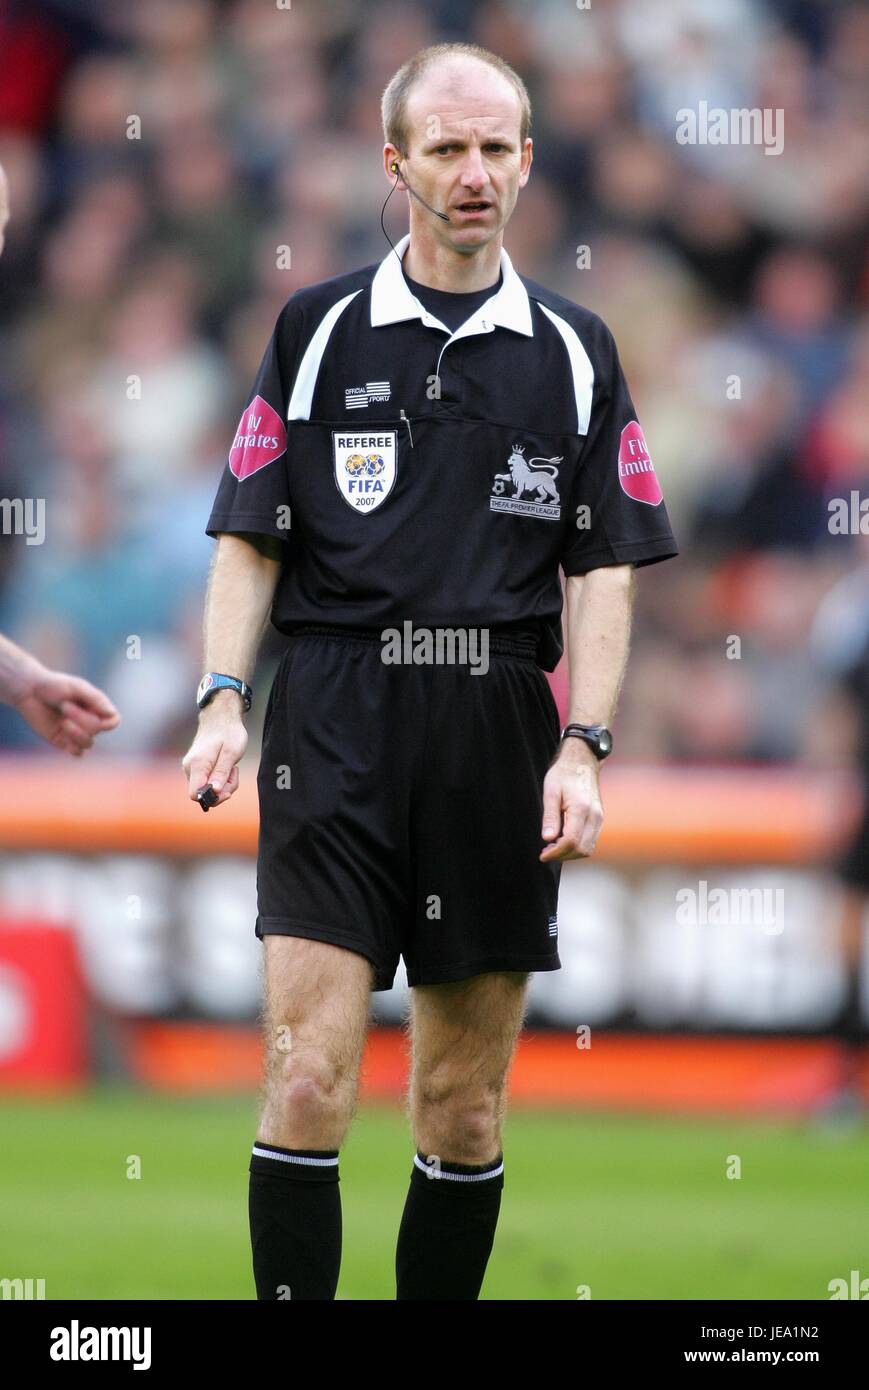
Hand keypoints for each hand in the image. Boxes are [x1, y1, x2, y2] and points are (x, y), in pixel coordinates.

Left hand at [14, 667, 119, 755]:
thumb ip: (95, 699)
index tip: (91, 710)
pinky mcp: (63, 741)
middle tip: (64, 705)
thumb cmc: (53, 684)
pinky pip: (77, 752)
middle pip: (97, 730)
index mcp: (96, 706)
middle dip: (81, 718)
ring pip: (88, 743)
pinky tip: (63, 732)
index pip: (113, 720)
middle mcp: (89, 720)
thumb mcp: (76, 687)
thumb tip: (112, 713)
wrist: (28, 691)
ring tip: (63, 722)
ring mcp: (76, 732)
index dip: (106, 721)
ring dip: (76, 733)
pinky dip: (73, 747)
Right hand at [181, 694, 247, 807]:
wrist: (221, 717)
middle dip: (222, 790)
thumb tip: (214, 792)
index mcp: (197, 764)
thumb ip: (221, 773)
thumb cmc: (228, 732)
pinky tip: (226, 768)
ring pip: (206, 788)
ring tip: (232, 768)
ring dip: (223, 784)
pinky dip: (219, 779)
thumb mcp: (231, 753)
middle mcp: (189, 768)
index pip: (195, 794)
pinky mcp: (195, 768)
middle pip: (203, 793)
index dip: (212, 797)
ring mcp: (191, 768)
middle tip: (234, 774)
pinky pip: (207, 782)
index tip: (227, 790)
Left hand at [539, 740, 603, 861]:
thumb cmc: (564, 774)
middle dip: (563, 855)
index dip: (556, 852)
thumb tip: (547, 839)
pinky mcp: (599, 819)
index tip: (543, 855)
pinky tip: (563, 840)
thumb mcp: (551, 792)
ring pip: (588, 848)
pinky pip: (591, 841)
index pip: (571, 841)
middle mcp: (595, 816)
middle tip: (546, 852)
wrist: (582, 761)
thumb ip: (550, 816)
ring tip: (553, 847)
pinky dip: (577, 846)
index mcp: (582, 809)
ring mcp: (599, 818)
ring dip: (570, 853)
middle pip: (582, 849)